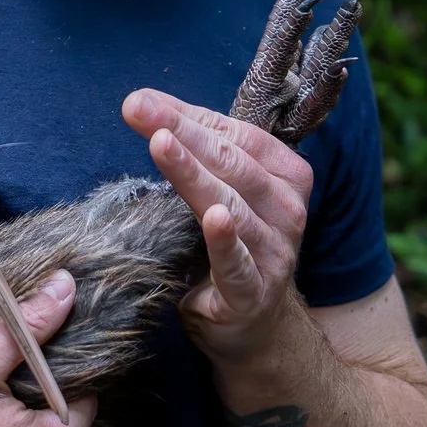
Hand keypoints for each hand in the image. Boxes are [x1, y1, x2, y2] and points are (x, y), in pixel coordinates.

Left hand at [123, 89, 311, 363]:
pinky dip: (225, 241)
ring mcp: (276, 252)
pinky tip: (212, 219)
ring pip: (231, 204)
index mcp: (285, 174)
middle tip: (139, 109)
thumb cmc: (233, 245)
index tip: (140, 101)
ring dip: (194, 174)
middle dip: (182, 132)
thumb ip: (195, 150)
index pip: (236, 135)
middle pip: (231, 162)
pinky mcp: (255, 292)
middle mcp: (288, 209)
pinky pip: (238, 263)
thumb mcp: (221, 191)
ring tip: (162, 144)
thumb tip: (143, 104)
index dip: (188, 115)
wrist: (255, 325)